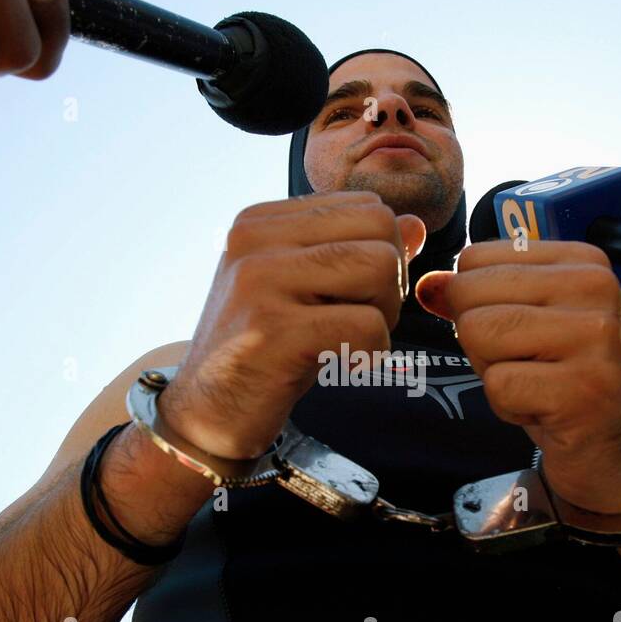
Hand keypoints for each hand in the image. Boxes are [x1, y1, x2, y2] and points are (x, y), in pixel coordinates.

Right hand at [159, 191, 426, 459]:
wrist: (204, 415)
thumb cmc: (263, 351)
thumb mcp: (304, 288)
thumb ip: (354, 250)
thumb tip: (416, 223)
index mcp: (260, 221)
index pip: (367, 207)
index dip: (382, 253)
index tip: (352, 295)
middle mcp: (254, 240)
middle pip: (380, 231)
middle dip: (389, 282)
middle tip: (358, 321)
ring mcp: (259, 282)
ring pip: (379, 269)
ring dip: (383, 315)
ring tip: (348, 340)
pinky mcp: (273, 331)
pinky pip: (369, 325)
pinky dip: (371, 352)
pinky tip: (340, 364)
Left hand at [416, 240, 620, 514]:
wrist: (615, 449)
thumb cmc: (562, 381)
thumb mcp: (522, 326)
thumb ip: (474, 297)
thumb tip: (428, 286)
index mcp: (582, 261)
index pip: (475, 259)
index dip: (476, 305)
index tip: (523, 336)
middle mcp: (596, 287)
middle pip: (471, 295)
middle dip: (480, 342)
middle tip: (527, 367)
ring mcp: (596, 338)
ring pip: (480, 334)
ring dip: (493, 373)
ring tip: (536, 386)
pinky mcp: (584, 389)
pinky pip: (498, 385)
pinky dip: (507, 407)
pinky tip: (544, 411)